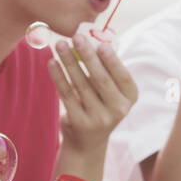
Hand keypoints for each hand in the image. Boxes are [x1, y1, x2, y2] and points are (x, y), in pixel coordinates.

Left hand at [50, 33, 137, 154]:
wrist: (87, 142)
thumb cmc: (100, 105)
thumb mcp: (109, 91)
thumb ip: (105, 70)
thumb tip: (91, 41)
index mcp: (129, 98)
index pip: (123, 76)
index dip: (112, 61)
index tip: (101, 44)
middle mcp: (118, 110)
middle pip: (101, 79)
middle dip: (88, 56)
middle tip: (77, 37)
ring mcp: (98, 118)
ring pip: (81, 85)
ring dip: (69, 62)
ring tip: (60, 45)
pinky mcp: (78, 122)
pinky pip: (66, 94)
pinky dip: (58, 77)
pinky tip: (52, 62)